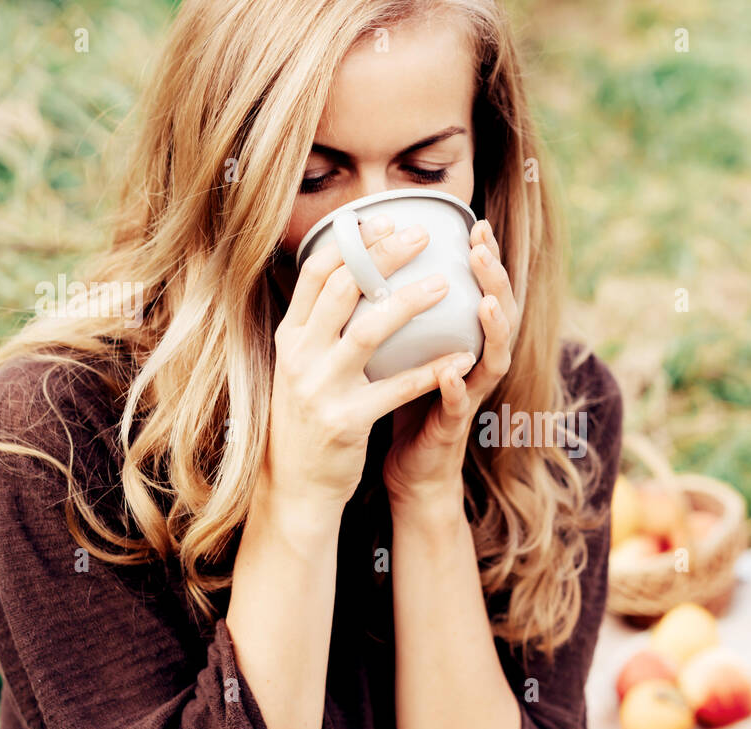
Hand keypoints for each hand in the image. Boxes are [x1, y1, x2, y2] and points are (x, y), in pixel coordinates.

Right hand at [266, 215, 472, 511]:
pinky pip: (394, 390)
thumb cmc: (308, 419)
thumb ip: (319, 325)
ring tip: (445, 284)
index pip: (316, 272)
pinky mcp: (345, 422)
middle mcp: (298, 356)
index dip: (351, 241)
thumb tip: (348, 274)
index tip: (385, 220)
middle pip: (342, 288)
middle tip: (423, 235)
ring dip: (409, 303)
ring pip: (368, 332)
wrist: (295, 486)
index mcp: (289, 337)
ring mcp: (319, 389)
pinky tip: (461, 358)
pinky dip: (430, 372)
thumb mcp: (299, 365)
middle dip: (383, 255)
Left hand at [383, 219, 519, 510]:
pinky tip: (450, 370)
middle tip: (483, 249)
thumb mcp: (404, 350)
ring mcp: (467, 397)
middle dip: (495, 280)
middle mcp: (474, 365)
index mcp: (463, 342)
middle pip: (499, 316)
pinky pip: (458, 407)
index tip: (476, 226)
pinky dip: (456, 387)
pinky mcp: (451, 429)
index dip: (485, 260)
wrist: (410, 469)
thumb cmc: (405, 402)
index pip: (482, 292)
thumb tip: (373, 259)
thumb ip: (402, 313)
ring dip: (493, 329)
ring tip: (486, 301)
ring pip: (493, 358)